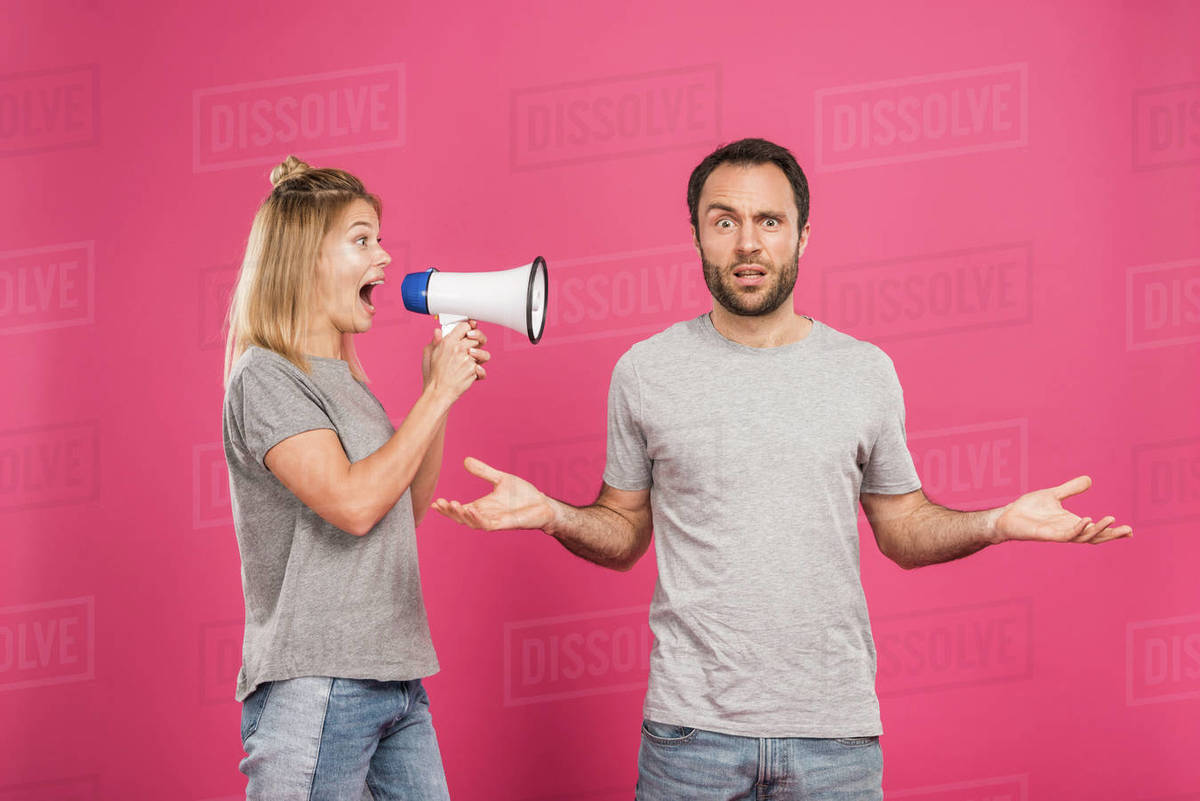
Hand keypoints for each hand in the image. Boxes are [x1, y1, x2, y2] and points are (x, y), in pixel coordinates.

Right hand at [425, 322, 489, 401]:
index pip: (464, 326)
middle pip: (476, 337)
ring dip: (481, 356)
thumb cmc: (433, 374)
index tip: (470, 330)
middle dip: (477, 341)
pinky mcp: (473, 370)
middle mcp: (458, 349)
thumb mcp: (429, 354)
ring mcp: (467, 359)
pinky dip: (479, 371)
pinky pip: (482, 367)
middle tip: (473, 346)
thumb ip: (435, 341)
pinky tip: (473, 372)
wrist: (438, 391)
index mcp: (448, 342)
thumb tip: (438, 331)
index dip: (469, 327)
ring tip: (474, 360)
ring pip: (483, 352)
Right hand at [432, 457, 555, 530]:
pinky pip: (488, 524)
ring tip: (453, 505)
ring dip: (462, 515)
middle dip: (450, 512)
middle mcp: (486, 515)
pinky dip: (478, 518)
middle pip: (462, 517)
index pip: (460, 509)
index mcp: (482, 506)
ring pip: (472, 522)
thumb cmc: (523, 494)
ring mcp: (494, 521)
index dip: (447, 508)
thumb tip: (465, 460)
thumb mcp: (500, 479)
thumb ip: (484, 472)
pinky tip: (471, 510)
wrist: (543, 503)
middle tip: (441, 503)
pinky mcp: (505, 524)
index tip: (435, 502)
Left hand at [994, 475, 1131, 544]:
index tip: (1130, 531)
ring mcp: (1058, 534)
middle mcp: (1067, 530)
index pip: (1096, 530)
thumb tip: (1089, 479)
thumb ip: (1070, 489)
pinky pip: (1066, 534)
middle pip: (1095, 537)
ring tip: (1110, 520)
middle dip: (1111, 534)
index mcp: (1071, 523)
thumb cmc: (1029, 508)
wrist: (1007, 516)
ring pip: (1083, 536)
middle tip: (1128, 530)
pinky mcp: (1046, 535)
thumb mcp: (1053, 494)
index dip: (1112, 532)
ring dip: (1097, 530)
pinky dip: (1078, 528)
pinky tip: (1087, 520)